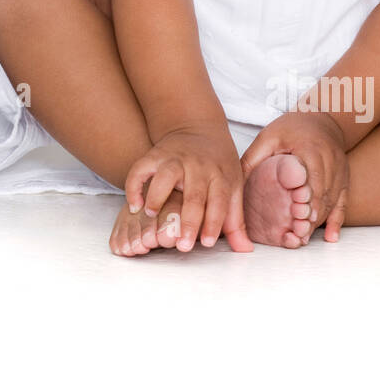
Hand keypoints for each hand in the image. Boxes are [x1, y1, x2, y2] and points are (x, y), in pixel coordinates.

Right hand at [125, 127, 252, 251]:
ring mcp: (175, 158)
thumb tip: (244, 250)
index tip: (206, 243)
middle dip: (188, 221)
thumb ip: (236, 220)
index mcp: (221, 175)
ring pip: (165, 177)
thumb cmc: (218, 164)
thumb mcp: (234, 185)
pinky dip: (134, 186)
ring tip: (151, 217)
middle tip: (181, 246)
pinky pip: (140, 169)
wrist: (199, 127)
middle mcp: (198, 166)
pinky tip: (135, 206)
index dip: (213, 222)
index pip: (220, 201)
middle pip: (194, 195)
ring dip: (157, 198)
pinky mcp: (155, 154)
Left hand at [240, 110, 348, 241]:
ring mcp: (340, 171)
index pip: (311, 177)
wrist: (322, 117)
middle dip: (312, 214)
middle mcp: (329, 160)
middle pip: (323, 193)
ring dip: (320, 221)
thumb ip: (253, 158)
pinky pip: (343, 202)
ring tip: (304, 237)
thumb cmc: (292, 127)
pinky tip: (330, 237)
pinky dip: (337, 221)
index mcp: (310, 149)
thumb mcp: (268, 137)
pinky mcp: (345, 179)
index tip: (298, 216)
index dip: (306, 198)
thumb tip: (233, 182)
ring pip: (332, 200)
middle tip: (298, 234)